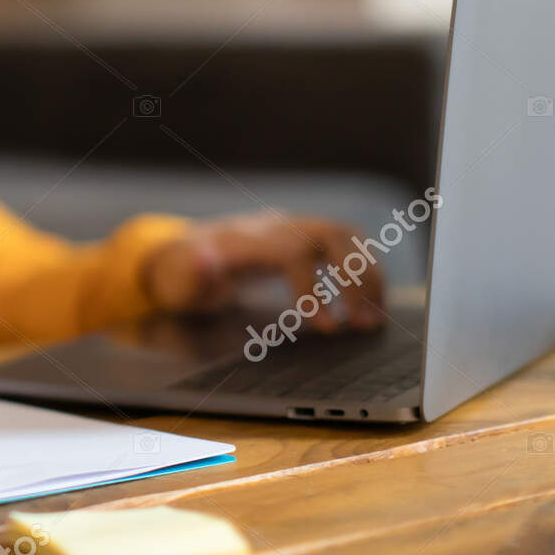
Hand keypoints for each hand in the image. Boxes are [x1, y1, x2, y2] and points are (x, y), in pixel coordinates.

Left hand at [140, 213, 385, 332]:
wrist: (189, 250)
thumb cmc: (186, 275)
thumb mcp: (180, 281)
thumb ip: (193, 273)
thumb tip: (203, 259)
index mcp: (246, 240)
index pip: (291, 254)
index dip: (312, 289)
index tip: (326, 328)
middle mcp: (275, 227)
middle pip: (329, 235)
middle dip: (354, 278)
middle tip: (361, 324)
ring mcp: (293, 227)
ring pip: (345, 235)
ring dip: (368, 274)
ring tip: (373, 319)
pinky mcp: (306, 236)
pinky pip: (348, 243)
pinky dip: (366, 269)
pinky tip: (373, 303)